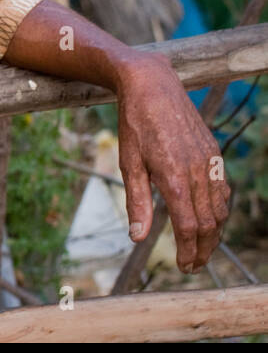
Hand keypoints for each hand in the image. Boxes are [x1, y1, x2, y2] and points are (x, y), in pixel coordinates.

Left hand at [115, 53, 230, 272]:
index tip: (184, 267)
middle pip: (210, 223)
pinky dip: (219, 210)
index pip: (189, 226)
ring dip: (214, 233)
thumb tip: (138, 238)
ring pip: (220, 208)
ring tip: (201, 249)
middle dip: (204, 249)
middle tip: (193, 266)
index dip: (188, 250)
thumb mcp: (129, 163)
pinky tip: (208, 218)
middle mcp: (198, 171)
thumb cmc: (134, 124)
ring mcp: (210, 161)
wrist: (152, 86)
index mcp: (175, 177)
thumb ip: (137, 202)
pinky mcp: (214, 153)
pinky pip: (223, 189)